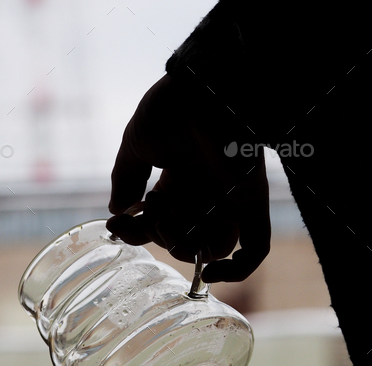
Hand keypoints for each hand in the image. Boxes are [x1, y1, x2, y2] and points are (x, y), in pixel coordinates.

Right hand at [106, 75, 270, 282]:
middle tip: (150, 209)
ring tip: (166, 214)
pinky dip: (236, 270)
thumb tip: (116, 211)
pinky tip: (209, 274)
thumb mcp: (137, 145)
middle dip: (160, 236)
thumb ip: (126, 178)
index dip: (137, 234)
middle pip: (185, 241)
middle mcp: (207, 194)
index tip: (115, 227)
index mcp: (182, 182)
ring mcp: (231, 200)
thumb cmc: (171, 106)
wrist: (199, 85)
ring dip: (182, 244)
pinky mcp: (251, 202)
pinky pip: (255, 250)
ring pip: (211, 249)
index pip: (160, 225)